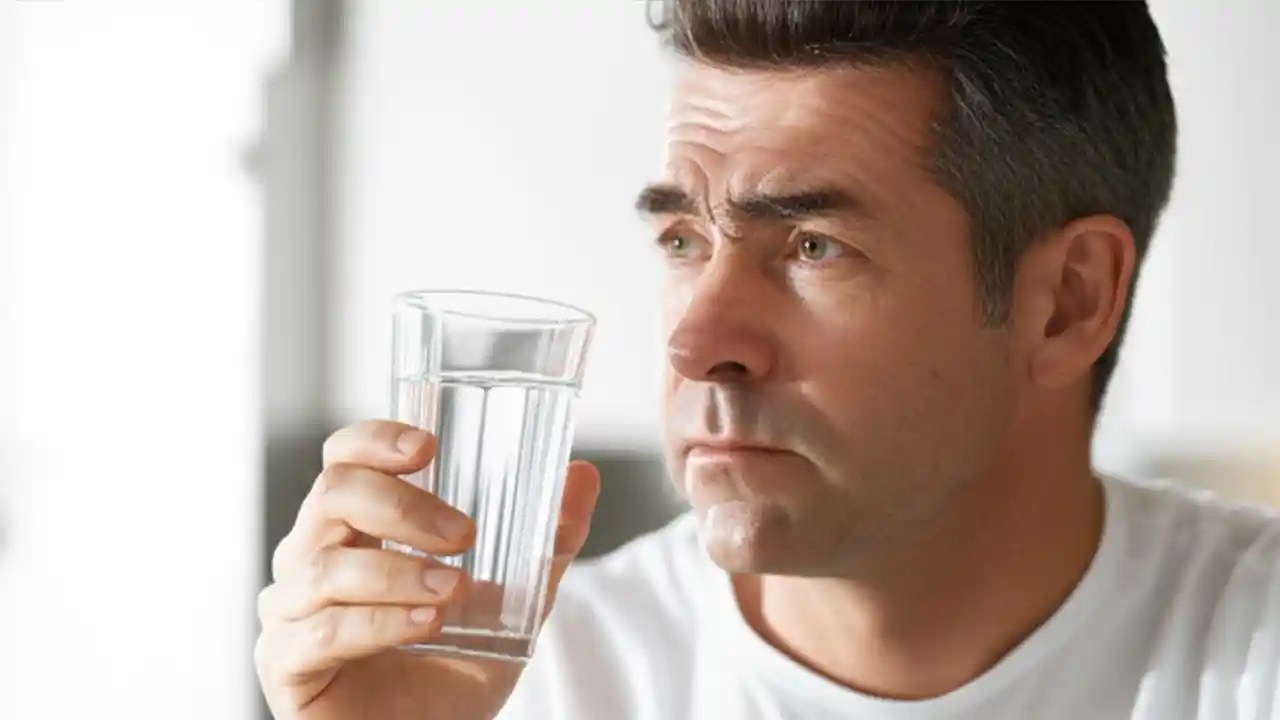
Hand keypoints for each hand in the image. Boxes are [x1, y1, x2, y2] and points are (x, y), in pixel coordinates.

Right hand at [255, 420, 599, 719]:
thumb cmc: (452, 667)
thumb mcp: (514, 599)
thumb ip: (548, 541)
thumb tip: (584, 473)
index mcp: (353, 528)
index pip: (342, 460)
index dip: (373, 441)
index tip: (427, 446)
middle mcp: (311, 558)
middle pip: (333, 495)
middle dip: (404, 507)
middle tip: (465, 533)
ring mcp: (291, 611)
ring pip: (325, 566)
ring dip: (398, 571)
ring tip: (454, 589)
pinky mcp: (286, 664)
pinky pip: (323, 630)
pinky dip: (380, 622)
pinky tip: (427, 624)